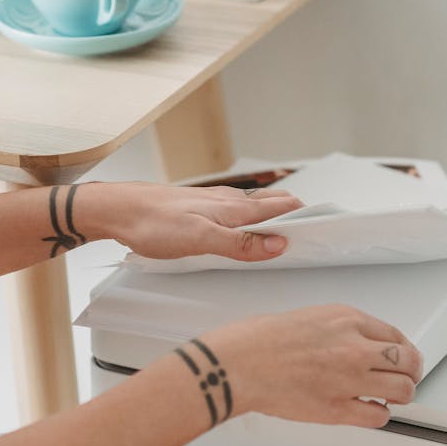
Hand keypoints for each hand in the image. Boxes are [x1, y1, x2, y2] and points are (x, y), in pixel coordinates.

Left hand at [81, 182, 302, 261]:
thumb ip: (239, 243)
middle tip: (316, 232)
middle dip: (297, 215)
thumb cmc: (152, 223)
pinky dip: (252, 218)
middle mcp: (228, 201)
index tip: (329, 228)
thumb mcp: (199, 240)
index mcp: (234, 208)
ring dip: (275, 216)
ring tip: (290, 230)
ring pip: (255, 207)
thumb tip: (279, 244)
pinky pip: (236, 211)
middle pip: (273, 205)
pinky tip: (247, 227)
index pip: (283, 208)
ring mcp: (214, 203)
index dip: (308, 216)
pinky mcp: (199, 208)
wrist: (117, 209)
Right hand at [191, 305, 423, 427]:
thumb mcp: (305, 317)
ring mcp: (349, 379)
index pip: (394, 334)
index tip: (399, 357)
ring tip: (390, 397)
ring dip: (400, 395)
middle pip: (408, 361)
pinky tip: (369, 411)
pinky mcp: (337, 409)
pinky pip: (378, 416)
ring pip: (403, 390)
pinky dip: (377, 415)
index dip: (401, 349)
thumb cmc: (255, 340)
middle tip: (404, 378)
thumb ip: (333, 331)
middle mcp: (354, 347)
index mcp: (345, 319)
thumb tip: (347, 345)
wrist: (235, 364)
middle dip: (409, 371)